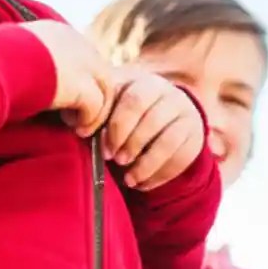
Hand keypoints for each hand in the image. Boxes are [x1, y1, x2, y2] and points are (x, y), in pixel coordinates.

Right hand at [19, 20, 114, 136]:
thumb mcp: (13, 54)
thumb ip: (31, 63)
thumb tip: (28, 81)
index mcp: (57, 32)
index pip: (83, 56)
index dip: (82, 80)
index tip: (70, 101)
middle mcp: (74, 42)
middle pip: (100, 72)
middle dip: (96, 98)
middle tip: (81, 119)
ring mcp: (82, 60)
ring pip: (105, 89)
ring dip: (95, 112)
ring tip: (79, 128)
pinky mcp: (82, 84)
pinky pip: (96, 106)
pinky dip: (88, 120)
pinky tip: (74, 128)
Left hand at [101, 67, 204, 191]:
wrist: (166, 118)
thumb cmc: (128, 113)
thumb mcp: (114, 104)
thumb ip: (97, 110)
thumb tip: (72, 119)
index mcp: (147, 84)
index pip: (134, 101)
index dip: (118, 128)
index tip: (105, 150)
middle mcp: (172, 96)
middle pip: (153, 121)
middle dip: (132, 145)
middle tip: (116, 162)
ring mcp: (187, 117)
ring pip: (169, 142)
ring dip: (147, 165)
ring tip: (129, 179)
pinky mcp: (195, 139)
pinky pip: (181, 160)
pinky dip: (160, 176)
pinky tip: (143, 184)